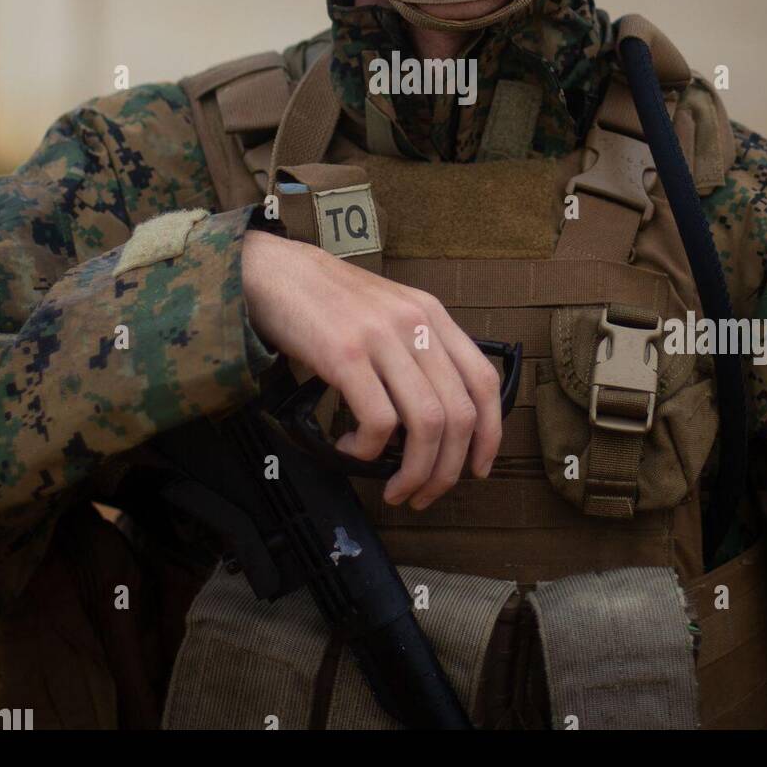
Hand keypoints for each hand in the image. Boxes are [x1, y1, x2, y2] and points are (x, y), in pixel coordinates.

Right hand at [241, 229, 501, 509]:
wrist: (275, 271)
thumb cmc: (327, 301)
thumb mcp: (388, 313)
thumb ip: (416, 352)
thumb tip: (431, 421)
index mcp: (432, 314)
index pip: (483, 380)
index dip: (490, 433)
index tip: (478, 468)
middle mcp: (416, 323)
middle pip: (459, 414)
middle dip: (447, 470)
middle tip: (424, 495)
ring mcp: (382, 338)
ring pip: (426, 423)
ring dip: (414, 472)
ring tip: (393, 488)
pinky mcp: (345, 354)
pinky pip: (377, 420)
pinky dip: (368, 451)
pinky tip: (350, 450)